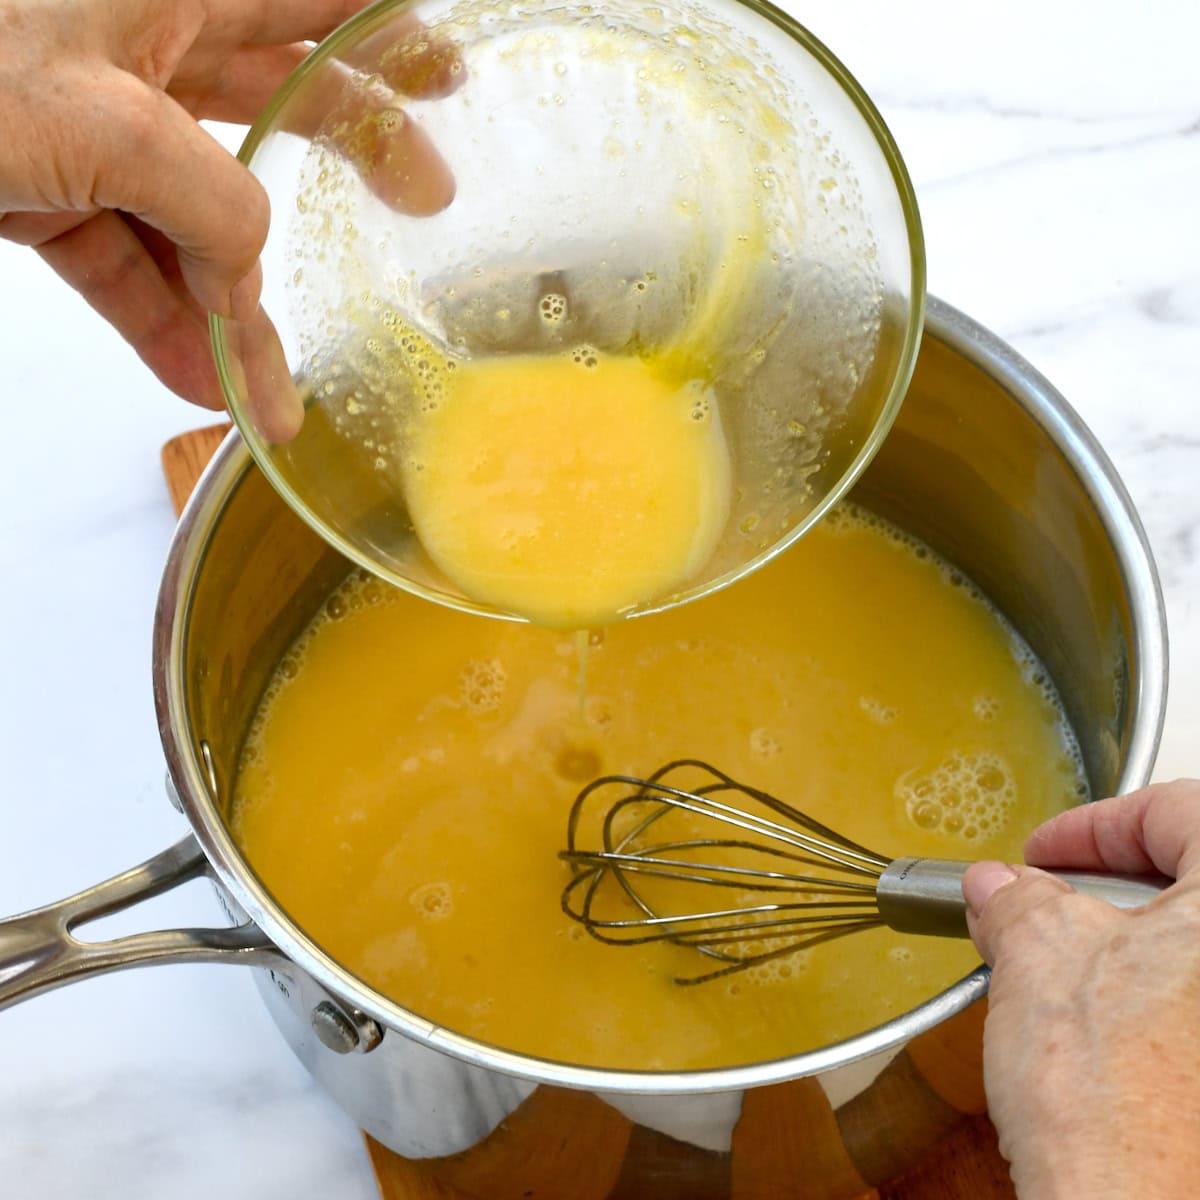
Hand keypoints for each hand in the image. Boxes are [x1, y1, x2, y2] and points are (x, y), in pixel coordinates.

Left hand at [0, 0, 458, 410]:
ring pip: (194, 210)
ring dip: (236, 307)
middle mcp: (135, 42)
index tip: (442, 71)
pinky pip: (122, 257)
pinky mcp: (43, 182)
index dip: (383, 30)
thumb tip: (253, 271)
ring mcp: (89, 118)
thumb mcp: (98, 122)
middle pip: (273, 99)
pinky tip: (195, 380)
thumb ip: (209, 201)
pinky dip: (156, 319)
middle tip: (421, 197)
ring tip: (275, 396)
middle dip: (352, 156)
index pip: (305, 1)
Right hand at [963, 780, 1199, 1197]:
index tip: (1044, 853)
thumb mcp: (1038, 956)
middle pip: (1194, 884)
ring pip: (1194, 956)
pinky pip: (1193, 1015)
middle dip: (1109, 892)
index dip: (1094, 827)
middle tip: (1048, 912)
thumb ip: (1019, 899)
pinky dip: (1158, 1010)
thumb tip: (1003, 890)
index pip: (1175, 810)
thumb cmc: (1114, 1101)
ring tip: (1063, 982)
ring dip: (1131, 953)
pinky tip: (1104, 1038)